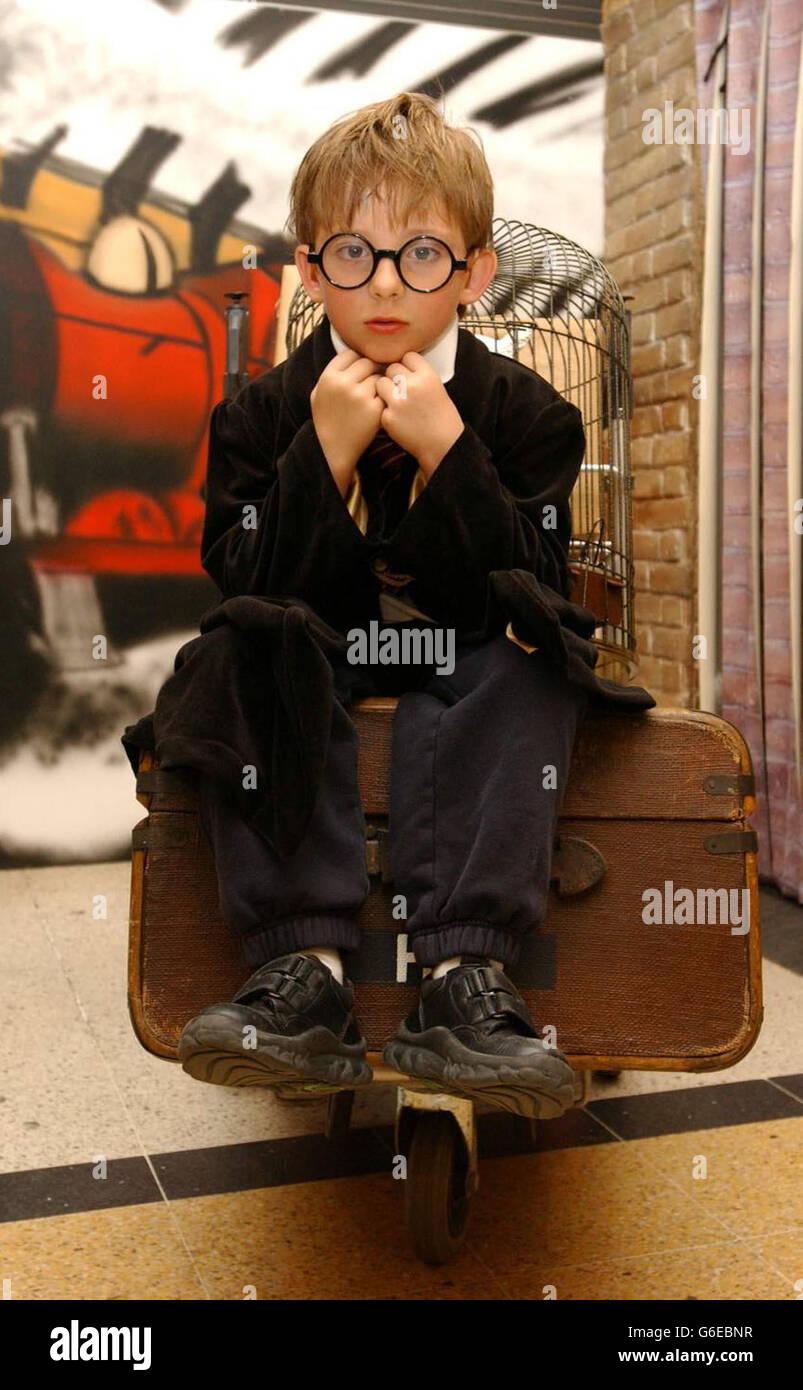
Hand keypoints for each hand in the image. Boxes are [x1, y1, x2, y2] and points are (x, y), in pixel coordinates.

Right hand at [311, 349, 383, 496]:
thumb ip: (332, 373)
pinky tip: (377, 408)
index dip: (357, 361)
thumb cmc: (326, 420)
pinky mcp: (374, 409)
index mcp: (328, 377)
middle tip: (372, 382)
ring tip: (372, 396)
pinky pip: (385, 394)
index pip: (350, 354)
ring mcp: (360, 395)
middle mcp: (343, 383)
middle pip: (367, 362)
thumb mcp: (319, 393)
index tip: (360, 370)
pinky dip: (383, 399)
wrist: (332, 450)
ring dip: (379, 384)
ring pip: (379, 377)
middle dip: (371, 371)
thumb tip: (351, 355)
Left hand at [374, 353, 463, 477]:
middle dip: (394, 377)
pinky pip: (379, 405)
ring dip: (385, 390)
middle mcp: (413, 385)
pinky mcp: (388, 417)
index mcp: (428, 376)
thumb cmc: (442, 417)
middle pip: (392, 368)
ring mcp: (398, 402)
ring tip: (396, 401)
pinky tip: (397, 418)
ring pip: (380, 383)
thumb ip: (419, 375)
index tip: (409, 374)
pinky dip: (385, 410)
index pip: (408, 356)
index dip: (407, 365)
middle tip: (401, 389)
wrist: (442, 445)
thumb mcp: (437, 388)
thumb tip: (400, 365)